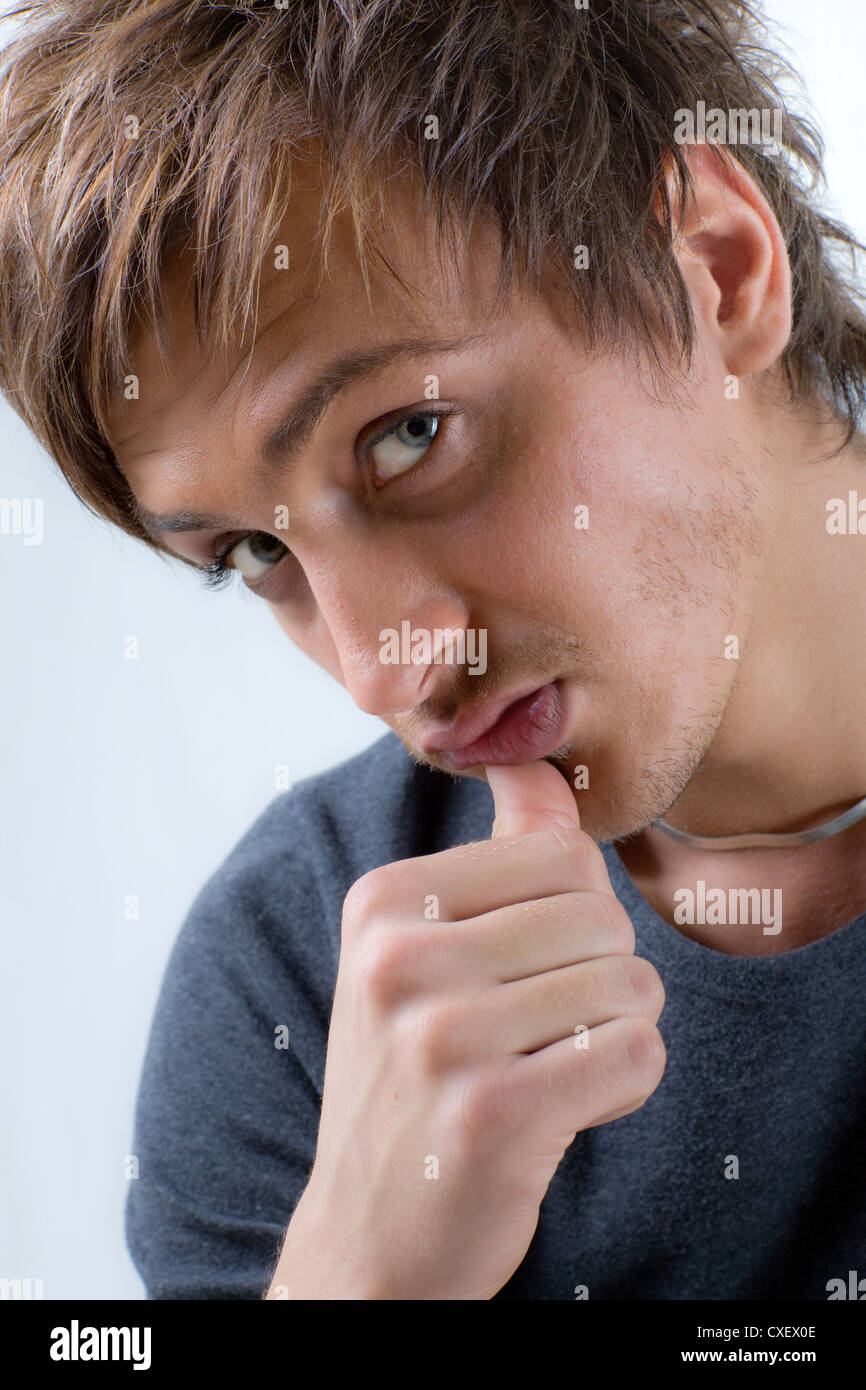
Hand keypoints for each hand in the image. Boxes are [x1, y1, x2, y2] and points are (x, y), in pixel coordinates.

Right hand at [269, 759, 665, 1299]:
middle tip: (549, 1031)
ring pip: (630, 985)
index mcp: (383, 901)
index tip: (532, 970)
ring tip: (551, 1070)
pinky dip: (625, 1084)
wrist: (369, 1233)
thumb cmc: (413, 1079)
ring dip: (616, 1032)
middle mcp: (400, 958)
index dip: (582, 914)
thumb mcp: (423, 953)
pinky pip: (635, 1054)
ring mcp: (441, 1037)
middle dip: (605, 975)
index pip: (563, 853)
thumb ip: (498, 854)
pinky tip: (566, 1111)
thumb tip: (537, 760)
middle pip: (602, 916)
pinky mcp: (491, 1116)